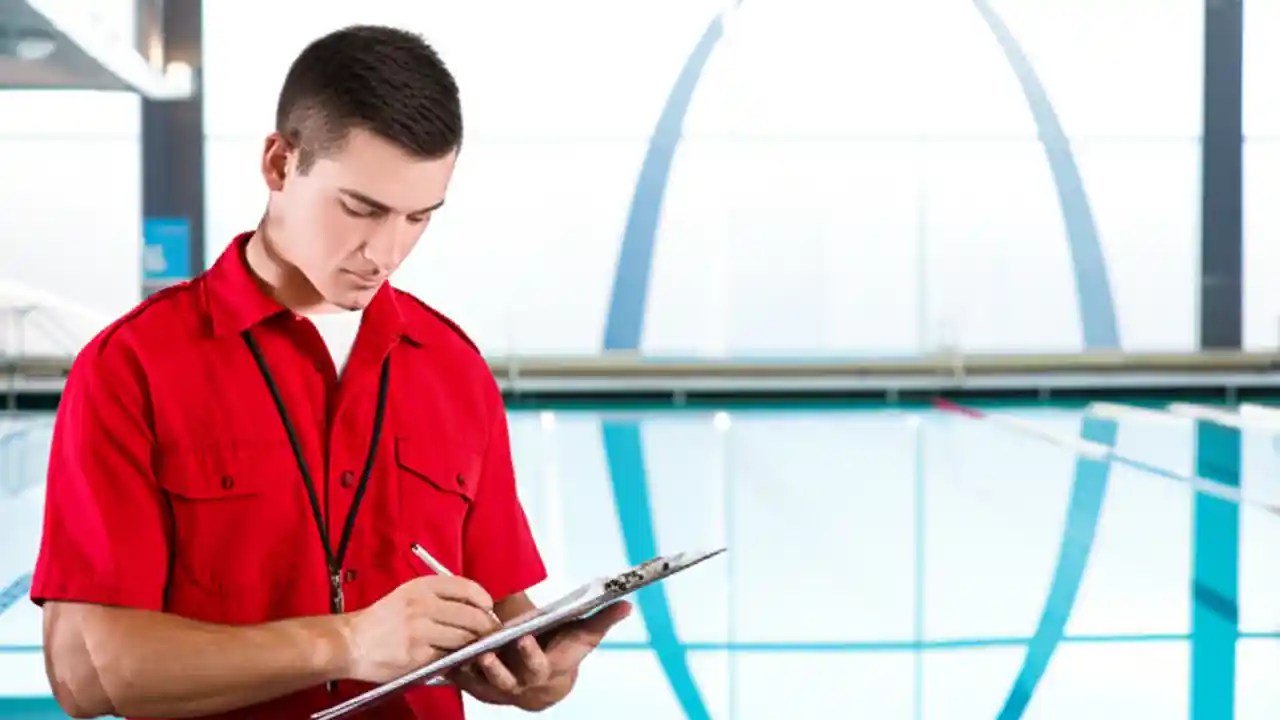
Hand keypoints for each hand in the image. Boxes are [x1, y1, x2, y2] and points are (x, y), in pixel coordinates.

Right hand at [340, 576, 500, 683]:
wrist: (352, 642)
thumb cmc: (383, 619)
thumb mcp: (409, 595)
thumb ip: (440, 597)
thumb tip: (475, 606)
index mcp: (422, 587)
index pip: (466, 588)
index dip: (484, 600)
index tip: (488, 608)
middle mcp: (422, 606)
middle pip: (471, 616)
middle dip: (486, 626)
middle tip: (489, 633)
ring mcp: (420, 632)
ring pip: (463, 638)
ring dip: (473, 644)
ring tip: (474, 646)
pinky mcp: (417, 657)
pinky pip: (448, 657)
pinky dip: (455, 659)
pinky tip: (455, 658)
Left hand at [450, 601, 632, 710]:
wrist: (545, 681)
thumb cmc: (564, 650)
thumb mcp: (583, 636)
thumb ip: (602, 620)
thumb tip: (627, 603)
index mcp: (546, 671)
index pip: (538, 667)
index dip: (529, 655)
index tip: (522, 636)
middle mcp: (521, 684)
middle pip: (506, 681)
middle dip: (495, 668)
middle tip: (485, 652)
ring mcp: (498, 689)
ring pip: (480, 684)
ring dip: (469, 672)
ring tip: (460, 654)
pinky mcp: (479, 687)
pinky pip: (463, 681)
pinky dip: (453, 671)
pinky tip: (444, 657)